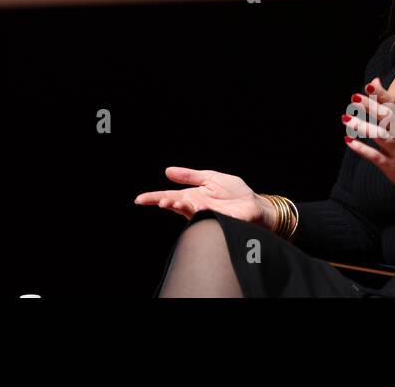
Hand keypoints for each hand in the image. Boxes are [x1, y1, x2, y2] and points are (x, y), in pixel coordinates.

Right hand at [134, 167, 274, 227]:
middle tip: (160, 201)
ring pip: (189, 214)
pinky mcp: (219, 222)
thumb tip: (167, 171)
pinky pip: (207, 219)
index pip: (169, 197)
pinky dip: (200, 214)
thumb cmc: (234, 192)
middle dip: (166, 203)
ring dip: (180, 208)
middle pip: (176, 206)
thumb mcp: (210, 177)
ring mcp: (207, 216)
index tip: (139, 199)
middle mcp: (196, 208)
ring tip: (172, 202)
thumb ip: (189, 175)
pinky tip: (197, 208)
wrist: (255, 204)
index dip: (154, 198)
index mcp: (192, 196)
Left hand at [343, 77, 394, 193]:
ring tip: (346, 118)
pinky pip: (375, 156)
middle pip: (388, 118)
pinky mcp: (390, 165)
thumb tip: (374, 79)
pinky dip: (361, 148)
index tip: (369, 85)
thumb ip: (387, 102)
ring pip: (381, 136)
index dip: (382, 94)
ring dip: (363, 127)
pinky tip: (348, 140)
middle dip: (371, 107)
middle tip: (354, 98)